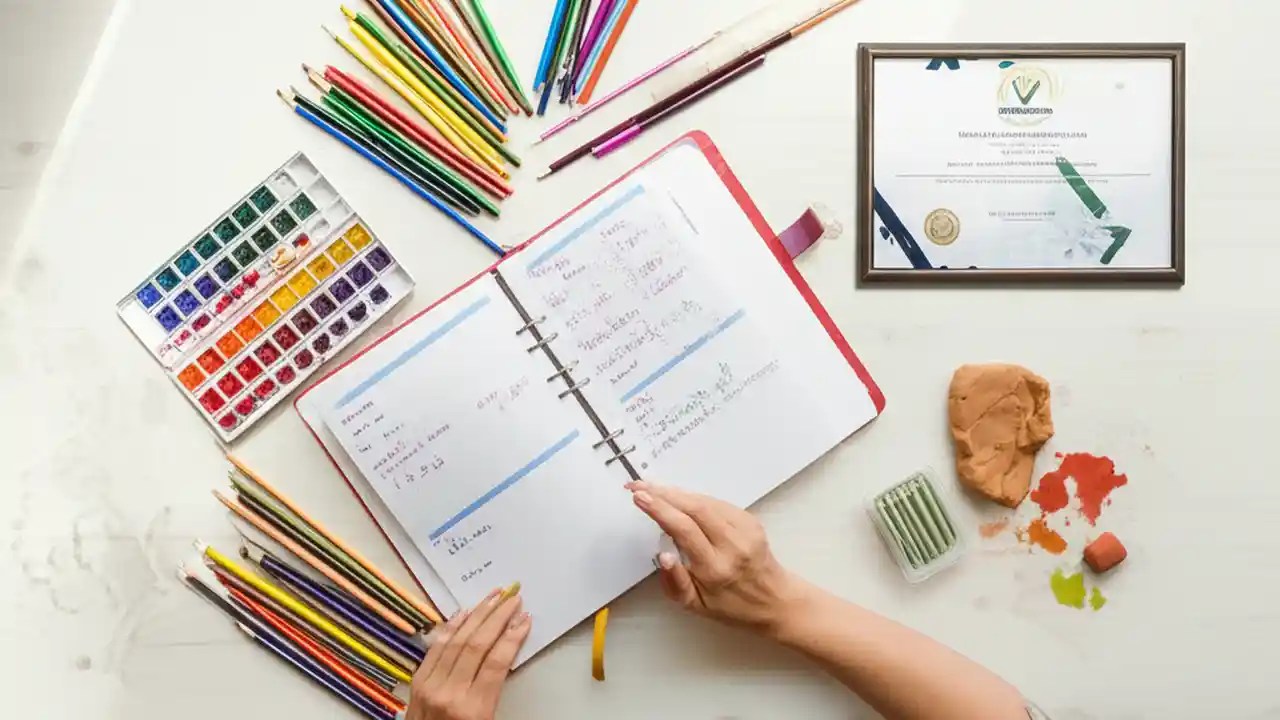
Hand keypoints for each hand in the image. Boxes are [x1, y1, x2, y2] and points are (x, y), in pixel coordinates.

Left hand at [406, 587, 531, 719]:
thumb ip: (493, 689)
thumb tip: (505, 651)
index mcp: (473, 710)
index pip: (497, 662)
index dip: (513, 636)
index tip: (525, 618)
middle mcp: (449, 694)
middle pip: (477, 644)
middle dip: (497, 617)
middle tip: (513, 598)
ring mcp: (429, 686)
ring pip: (455, 641)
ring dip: (476, 615)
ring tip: (493, 596)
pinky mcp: (417, 683)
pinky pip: (436, 648)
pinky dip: (451, 627)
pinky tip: (464, 613)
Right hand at [627, 480, 798, 634]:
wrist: (774, 600)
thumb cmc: (731, 606)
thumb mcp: (696, 605)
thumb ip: (675, 582)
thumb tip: (662, 556)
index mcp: (715, 568)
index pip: (684, 529)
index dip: (660, 509)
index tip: (639, 496)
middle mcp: (732, 545)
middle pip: (694, 508)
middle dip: (664, 493)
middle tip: (639, 486)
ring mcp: (745, 530)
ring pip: (706, 501)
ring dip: (677, 492)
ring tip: (654, 489)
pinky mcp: (751, 520)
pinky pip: (717, 503)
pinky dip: (695, 498)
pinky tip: (679, 498)